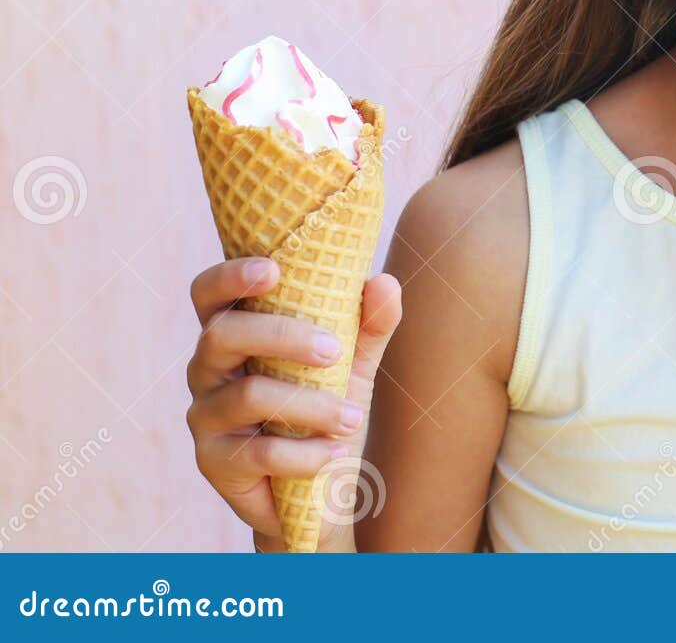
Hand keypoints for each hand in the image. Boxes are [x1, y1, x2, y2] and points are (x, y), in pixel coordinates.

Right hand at [185, 255, 401, 551]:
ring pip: (249, 395)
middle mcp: (208, 369)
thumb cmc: (326, 408)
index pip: (209, 294)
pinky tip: (334, 453)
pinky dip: (306, 453)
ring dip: (312, 406)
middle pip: (222, 334)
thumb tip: (385, 282)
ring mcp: (205, 416)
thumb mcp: (353, 364)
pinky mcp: (213, 463)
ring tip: (352, 418)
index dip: (230, 276)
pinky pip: (259, 452)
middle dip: (282, 335)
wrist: (316, 491)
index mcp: (235, 333)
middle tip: (334, 351)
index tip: (273, 270)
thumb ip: (369, 324)